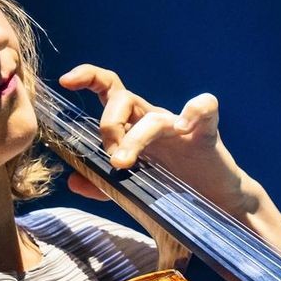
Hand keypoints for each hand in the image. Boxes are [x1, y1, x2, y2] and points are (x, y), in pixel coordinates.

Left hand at [58, 64, 257, 215]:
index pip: (109, 90)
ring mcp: (180, 126)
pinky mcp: (206, 136)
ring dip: (134, 139)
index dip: (88, 77)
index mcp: (133, 126)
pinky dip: (196, 109)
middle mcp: (153, 119)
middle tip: (111, 160)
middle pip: (123, 99)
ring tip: (123, 165)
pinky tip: (185, 124)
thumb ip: (102, 184)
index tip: (66, 81)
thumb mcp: (130, 188)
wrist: (214, 204)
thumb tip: (72, 181)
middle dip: (108, 126)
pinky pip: (205, 108)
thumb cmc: (173, 188)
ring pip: (152, 117)